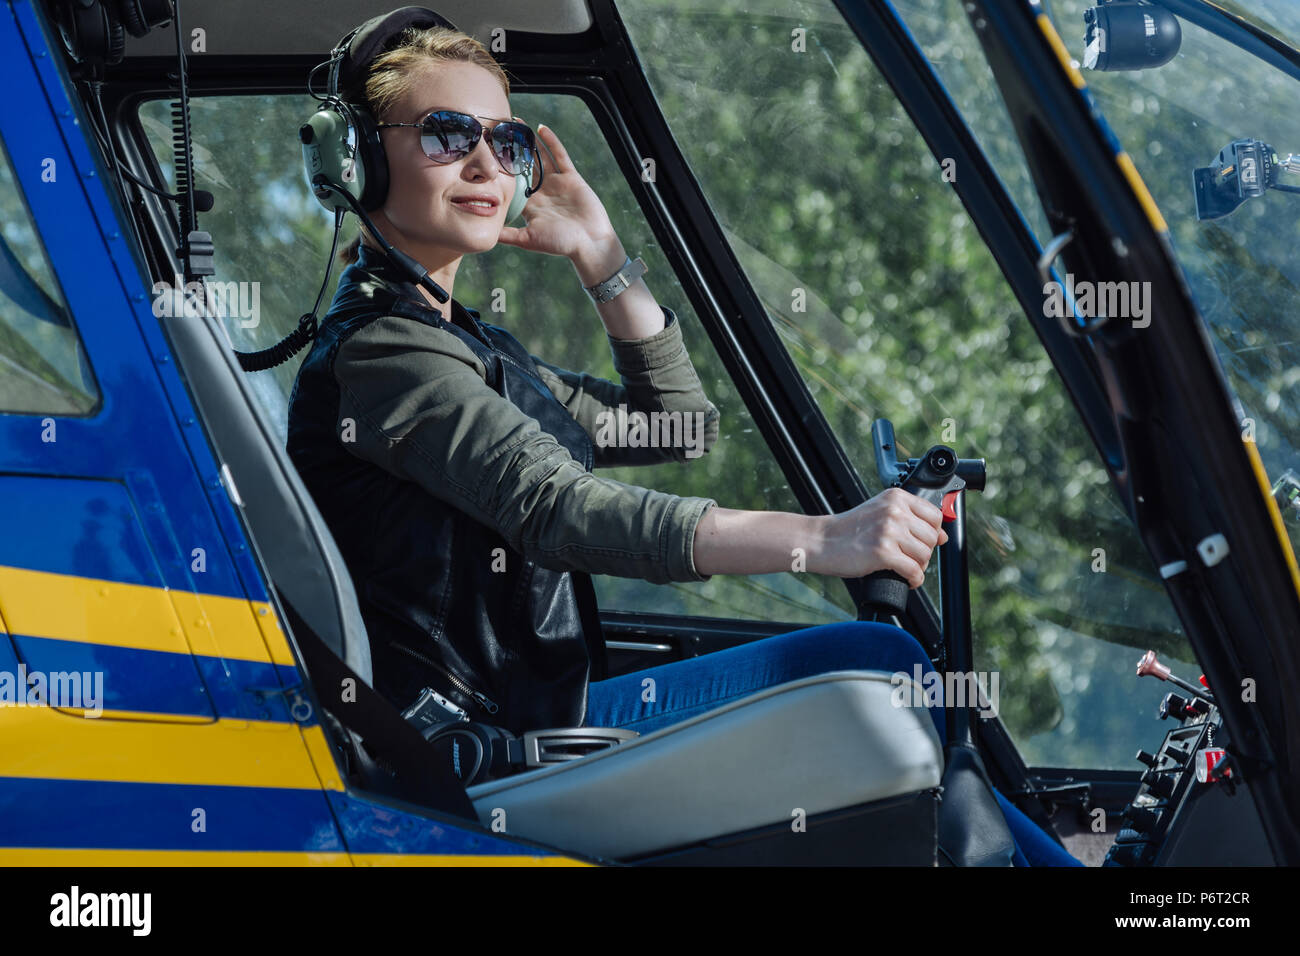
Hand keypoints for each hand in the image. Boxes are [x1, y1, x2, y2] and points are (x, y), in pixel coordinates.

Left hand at [496, 124, 615, 258]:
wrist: (590, 242)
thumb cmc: (560, 244)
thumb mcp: (528, 240)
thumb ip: (507, 235)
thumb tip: (483, 233)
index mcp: (529, 205)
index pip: (510, 183)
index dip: (498, 169)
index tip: (484, 154)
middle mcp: (541, 191)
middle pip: (522, 165)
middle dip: (510, 149)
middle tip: (496, 131)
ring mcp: (556, 183)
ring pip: (539, 157)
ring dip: (528, 140)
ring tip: (515, 123)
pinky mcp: (571, 177)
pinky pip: (559, 156)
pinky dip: (551, 142)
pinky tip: (540, 128)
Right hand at [815, 488, 948, 586]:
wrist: (821, 541)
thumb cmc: (849, 530)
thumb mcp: (880, 512)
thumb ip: (909, 518)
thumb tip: (942, 536)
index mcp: (896, 498)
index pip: (934, 516)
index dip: (932, 533)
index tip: (922, 542)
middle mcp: (894, 511)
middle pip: (931, 538)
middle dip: (924, 552)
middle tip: (909, 558)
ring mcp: (888, 531)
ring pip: (924, 555)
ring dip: (918, 567)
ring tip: (905, 568)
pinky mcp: (882, 552)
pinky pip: (913, 571)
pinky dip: (914, 579)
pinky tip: (906, 579)